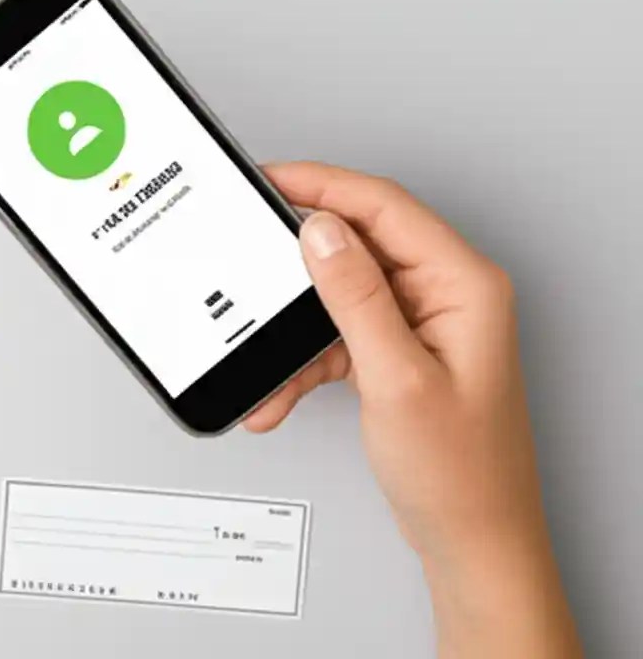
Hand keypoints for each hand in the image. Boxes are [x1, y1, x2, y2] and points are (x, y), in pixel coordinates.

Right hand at [243, 163, 579, 657]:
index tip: (270, 181)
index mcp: (463, 284)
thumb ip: (355, 297)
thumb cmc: (461, 472)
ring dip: (294, 327)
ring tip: (264, 356)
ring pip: (338, 294)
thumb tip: (321, 232)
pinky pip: (338, 335)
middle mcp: (445, 294)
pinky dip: (304, 359)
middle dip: (296, 262)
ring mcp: (421, 323)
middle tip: (248, 252)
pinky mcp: (398, 352)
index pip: (384, 207)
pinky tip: (281, 389)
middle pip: (357, 244)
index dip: (321, 185)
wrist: (472, 539)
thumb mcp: (397, 378)